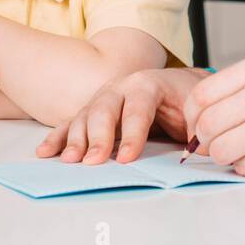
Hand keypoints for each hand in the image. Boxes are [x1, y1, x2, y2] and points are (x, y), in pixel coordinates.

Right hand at [35, 67, 206, 163]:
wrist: (178, 86)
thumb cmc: (187, 100)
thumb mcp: (198, 109)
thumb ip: (198, 128)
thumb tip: (199, 147)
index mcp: (149, 83)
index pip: (139, 108)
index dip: (133, 134)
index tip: (127, 159)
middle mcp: (121, 87)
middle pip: (105, 110)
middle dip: (99, 137)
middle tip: (95, 162)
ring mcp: (104, 99)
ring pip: (85, 117)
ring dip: (75, 139)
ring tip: (70, 160)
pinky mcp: (93, 113)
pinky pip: (71, 124)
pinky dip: (58, 138)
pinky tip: (46, 152)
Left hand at [184, 56, 244, 181]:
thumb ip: (242, 90)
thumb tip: (200, 117)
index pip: (201, 95)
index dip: (194, 116)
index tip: (200, 127)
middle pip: (205, 125)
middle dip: (207, 141)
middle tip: (223, 144)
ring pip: (218, 150)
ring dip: (228, 156)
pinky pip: (242, 168)